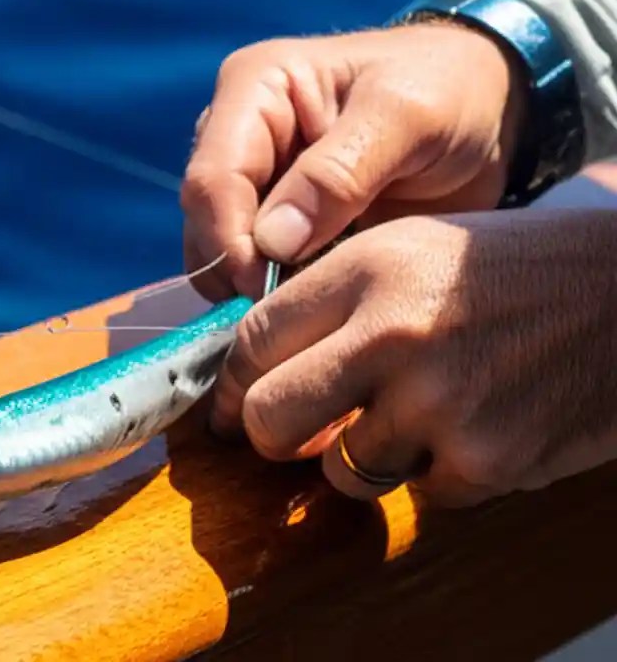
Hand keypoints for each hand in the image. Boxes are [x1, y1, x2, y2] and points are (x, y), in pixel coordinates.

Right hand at [181, 22, 526, 299]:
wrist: (492, 113)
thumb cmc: (451, 92)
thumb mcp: (409, 116)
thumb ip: (339, 173)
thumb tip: (271, 242)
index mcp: (254, 88)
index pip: (212, 179)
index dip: (229, 241)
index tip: (268, 291)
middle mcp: (237, 135)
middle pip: (204, 221)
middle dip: (238, 272)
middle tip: (292, 311)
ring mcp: (252, 183)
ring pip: (217, 254)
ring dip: (253, 292)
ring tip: (312, 308)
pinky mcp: (273, 224)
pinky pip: (250, 273)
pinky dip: (275, 298)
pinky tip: (316, 305)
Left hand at [209, 206, 616, 506]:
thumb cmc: (510, 272)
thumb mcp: (411, 248)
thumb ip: (329, 299)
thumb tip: (245, 364)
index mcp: (367, 270)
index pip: (252, 340)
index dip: (229, 382)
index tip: (230, 402)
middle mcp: (392, 333)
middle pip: (269, 418)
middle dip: (271, 433)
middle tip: (293, 432)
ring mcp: (439, 403)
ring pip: (340, 471)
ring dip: (365, 456)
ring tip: (416, 414)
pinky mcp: (484, 461)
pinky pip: (416, 492)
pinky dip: (436, 472)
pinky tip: (472, 426)